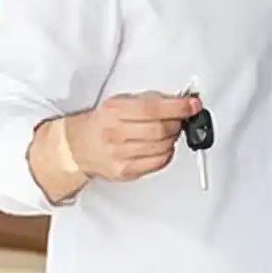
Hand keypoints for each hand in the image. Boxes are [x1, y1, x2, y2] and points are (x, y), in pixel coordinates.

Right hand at [64, 91, 200, 180]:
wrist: (79, 146)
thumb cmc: (102, 123)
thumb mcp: (119, 102)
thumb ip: (149, 101)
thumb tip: (180, 101)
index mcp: (114, 111)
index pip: (152, 109)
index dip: (177, 107)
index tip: (192, 105)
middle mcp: (115, 134)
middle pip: (160, 129)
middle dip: (178, 122)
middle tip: (182, 118)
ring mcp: (120, 155)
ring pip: (162, 147)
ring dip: (173, 138)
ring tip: (170, 131)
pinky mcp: (126, 171)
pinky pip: (158, 162)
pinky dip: (167, 152)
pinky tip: (162, 145)